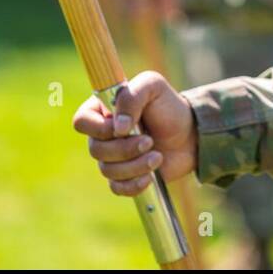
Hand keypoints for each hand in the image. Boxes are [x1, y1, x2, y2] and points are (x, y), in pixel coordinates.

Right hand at [72, 71, 197, 195]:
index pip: (82, 121)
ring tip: (157, 157)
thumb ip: (132, 97)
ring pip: (107, 170)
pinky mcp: (124, 176)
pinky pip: (117, 187)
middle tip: (150, 141)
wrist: (190, 134)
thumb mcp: (153, 86)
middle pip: (96, 149)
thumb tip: (118, 128)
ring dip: (135, 165)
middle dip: (125, 148)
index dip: (99, 128)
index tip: (124, 127)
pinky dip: (134, 184)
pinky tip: (150, 176)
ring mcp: (112, 157)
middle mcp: (103, 134)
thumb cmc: (169, 106)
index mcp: (103, 110)